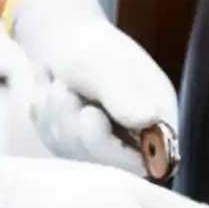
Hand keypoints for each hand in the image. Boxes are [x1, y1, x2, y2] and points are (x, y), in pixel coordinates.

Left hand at [6, 0, 177, 173]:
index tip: (90, 115)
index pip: (154, 163)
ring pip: (75, 154)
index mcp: (160, 121)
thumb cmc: (95, 49)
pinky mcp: (79, 150)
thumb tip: (148, 119)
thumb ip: (125, 95)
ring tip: (60, 84)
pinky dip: (47, 118)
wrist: (66, 42)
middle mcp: (139, 141)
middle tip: (63, 88)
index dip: (119, 152)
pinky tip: (53, 96)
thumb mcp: (108, 67)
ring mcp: (108, 149)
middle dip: (76, 125)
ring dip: (57, 115)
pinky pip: (56, 146)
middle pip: (109, 165)